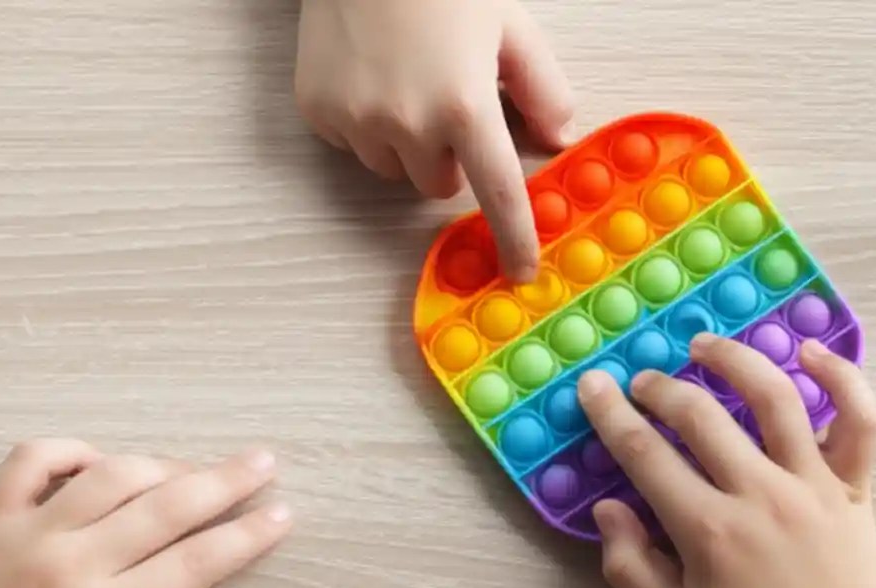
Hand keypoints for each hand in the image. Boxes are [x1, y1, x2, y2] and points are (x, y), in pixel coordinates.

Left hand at [0, 441, 292, 587]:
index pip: (197, 562)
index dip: (248, 535)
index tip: (280, 516)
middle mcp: (70, 566)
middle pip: (169, 506)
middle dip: (226, 481)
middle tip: (262, 463)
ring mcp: (26, 534)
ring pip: (115, 474)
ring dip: (165, 464)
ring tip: (197, 467)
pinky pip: (36, 459)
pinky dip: (74, 450)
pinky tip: (100, 462)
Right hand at [294, 0, 576, 281]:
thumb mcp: (510, 26)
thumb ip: (542, 88)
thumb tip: (557, 139)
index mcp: (465, 105)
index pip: (497, 193)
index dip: (514, 237)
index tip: (520, 272)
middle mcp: (408, 123)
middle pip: (439, 184)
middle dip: (449, 158)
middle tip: (447, 104)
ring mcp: (357, 120)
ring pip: (394, 169)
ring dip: (407, 144)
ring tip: (405, 81)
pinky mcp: (318, 110)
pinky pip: (353, 144)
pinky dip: (366, 123)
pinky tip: (370, 75)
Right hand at [578, 334, 875, 587]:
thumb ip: (631, 567)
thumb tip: (607, 508)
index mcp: (709, 532)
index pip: (645, 455)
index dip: (611, 414)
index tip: (593, 386)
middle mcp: (759, 494)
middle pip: (700, 416)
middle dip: (660, 388)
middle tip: (642, 382)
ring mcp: (811, 483)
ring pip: (774, 397)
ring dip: (734, 360)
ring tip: (704, 347)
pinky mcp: (854, 483)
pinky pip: (858, 418)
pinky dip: (841, 376)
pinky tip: (808, 352)